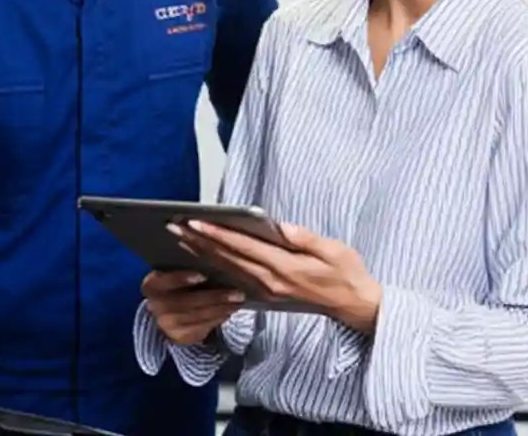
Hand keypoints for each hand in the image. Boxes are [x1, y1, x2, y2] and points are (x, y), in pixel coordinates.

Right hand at [141, 270, 244, 345]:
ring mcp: (166, 325)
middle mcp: (155, 306)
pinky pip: (202, 328)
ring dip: (221, 308)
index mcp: (152, 285)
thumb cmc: (176, 286)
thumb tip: (213, 258)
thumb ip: (185, 267)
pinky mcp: (179, 337)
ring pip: (197, 316)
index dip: (181, 279)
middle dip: (214, 297)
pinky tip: (230, 310)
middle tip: (237, 292)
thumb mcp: (173, 275)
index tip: (202, 275)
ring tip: (238, 300)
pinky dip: (218, 318)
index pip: (164, 281)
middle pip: (186, 302)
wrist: (166, 313)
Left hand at [172, 220, 381, 333]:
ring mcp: (266, 291)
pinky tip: (200, 258)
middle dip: (199, 242)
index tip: (195, 222)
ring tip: (180, 239)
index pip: (244, 247)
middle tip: (174, 227)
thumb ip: (305, 239)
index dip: (218, 234)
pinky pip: (234, 280)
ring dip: (202, 254)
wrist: (353, 305)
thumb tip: (280, 227)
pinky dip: (215, 267)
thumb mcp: (334, 250)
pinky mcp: (265, 295)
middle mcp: (270, 282)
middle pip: (228, 259)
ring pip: (227, 270)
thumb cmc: (346, 273)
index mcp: (285, 268)